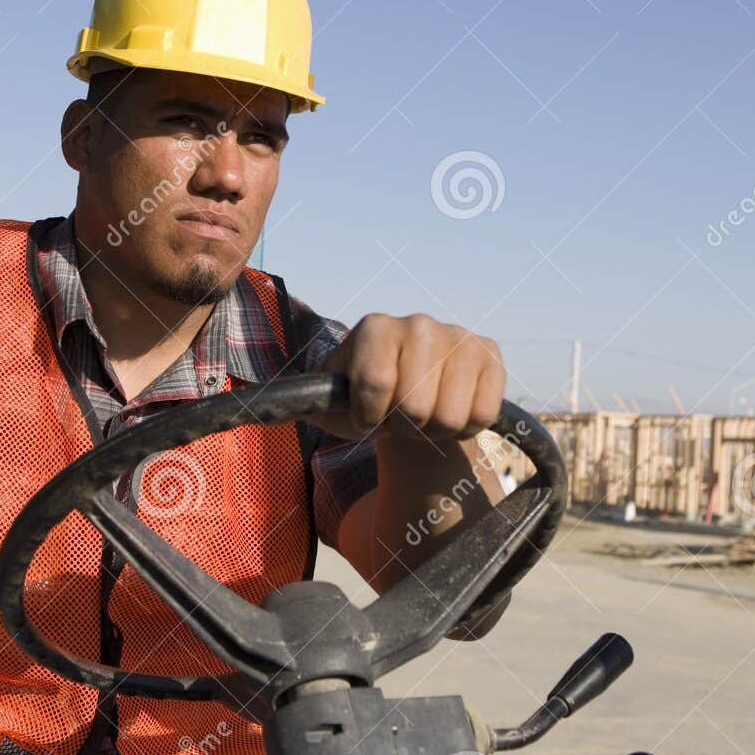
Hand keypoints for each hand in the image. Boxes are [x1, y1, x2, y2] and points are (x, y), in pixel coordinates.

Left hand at [315, 313, 504, 442]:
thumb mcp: (330, 400)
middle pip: (414, 405)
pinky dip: (462, 430)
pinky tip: (449, 411)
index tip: (364, 416)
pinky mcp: (490, 354)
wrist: (407, 395)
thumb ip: (301, 403)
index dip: (368, 417)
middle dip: (402, 427)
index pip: (375, 384)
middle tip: (397, 418)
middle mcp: (419, 323)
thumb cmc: (362, 400)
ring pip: (448, 416)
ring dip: (432, 431)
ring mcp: (459, 335)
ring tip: (421, 417)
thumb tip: (265, 408)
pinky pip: (481, 414)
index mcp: (375, 328)